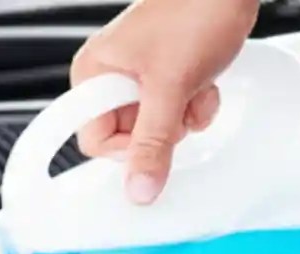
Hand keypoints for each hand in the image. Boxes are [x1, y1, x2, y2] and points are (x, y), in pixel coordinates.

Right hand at [71, 0, 259, 203]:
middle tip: (178, 104)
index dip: (127, 148)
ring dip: (184, 116)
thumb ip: (154, 143)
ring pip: (156, 127)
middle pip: (129, 136)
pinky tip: (205, 82)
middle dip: (162, 128)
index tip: (153, 137)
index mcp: (93, 73)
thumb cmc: (195, 10)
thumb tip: (139, 189)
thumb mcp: (171, 86)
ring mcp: (139, 75)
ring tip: (195, 85)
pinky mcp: (165, 74)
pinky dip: (195, 103)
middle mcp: (110, 75)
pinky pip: (175, 112)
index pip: (94, 140)